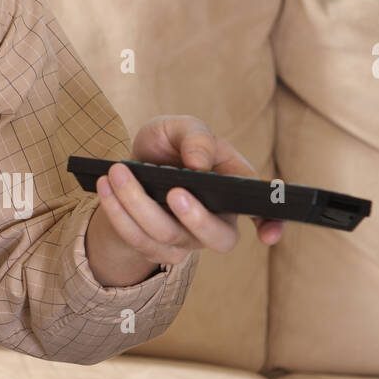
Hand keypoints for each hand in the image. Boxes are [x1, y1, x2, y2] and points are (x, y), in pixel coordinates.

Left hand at [86, 114, 283, 283]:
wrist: (131, 168)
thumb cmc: (168, 147)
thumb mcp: (181, 128)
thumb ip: (195, 136)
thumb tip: (200, 163)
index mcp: (233, 191)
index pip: (263, 212)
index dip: (272, 225)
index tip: (269, 235)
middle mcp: (216, 222)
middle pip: (218, 238)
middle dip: (196, 218)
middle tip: (174, 191)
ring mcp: (186, 241)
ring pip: (167, 236)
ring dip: (137, 204)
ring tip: (118, 172)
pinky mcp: (155, 250)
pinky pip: (137, 240)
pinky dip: (118, 212)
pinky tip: (106, 187)